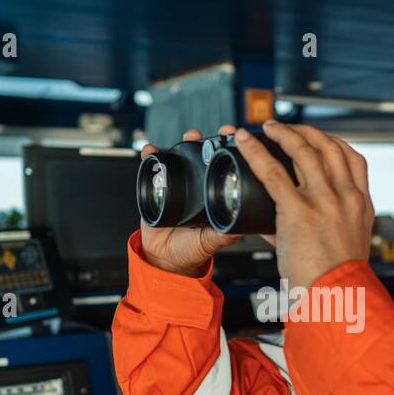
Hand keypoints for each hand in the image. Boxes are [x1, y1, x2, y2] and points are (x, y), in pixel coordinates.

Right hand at [138, 126, 241, 276]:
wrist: (165, 259)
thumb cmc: (192, 251)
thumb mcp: (212, 241)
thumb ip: (225, 234)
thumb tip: (243, 225)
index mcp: (213, 196)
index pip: (221, 168)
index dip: (226, 151)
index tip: (231, 138)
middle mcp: (197, 188)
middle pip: (201, 157)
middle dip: (204, 141)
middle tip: (205, 134)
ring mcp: (178, 187)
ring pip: (179, 160)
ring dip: (181, 145)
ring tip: (186, 137)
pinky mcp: (157, 190)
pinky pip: (153, 170)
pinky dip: (150, 157)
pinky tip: (150, 151)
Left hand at [233, 121, 372, 293]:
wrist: (336, 298)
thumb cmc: (336, 281)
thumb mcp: (341, 247)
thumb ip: (317, 229)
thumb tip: (277, 227)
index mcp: (361, 205)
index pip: (353, 158)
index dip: (331, 142)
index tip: (315, 138)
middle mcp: (347, 197)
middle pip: (329, 146)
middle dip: (305, 131)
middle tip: (285, 129)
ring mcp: (325, 201)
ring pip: (304, 151)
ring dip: (283, 133)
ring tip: (266, 128)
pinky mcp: (299, 210)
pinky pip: (274, 172)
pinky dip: (257, 153)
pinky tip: (245, 144)